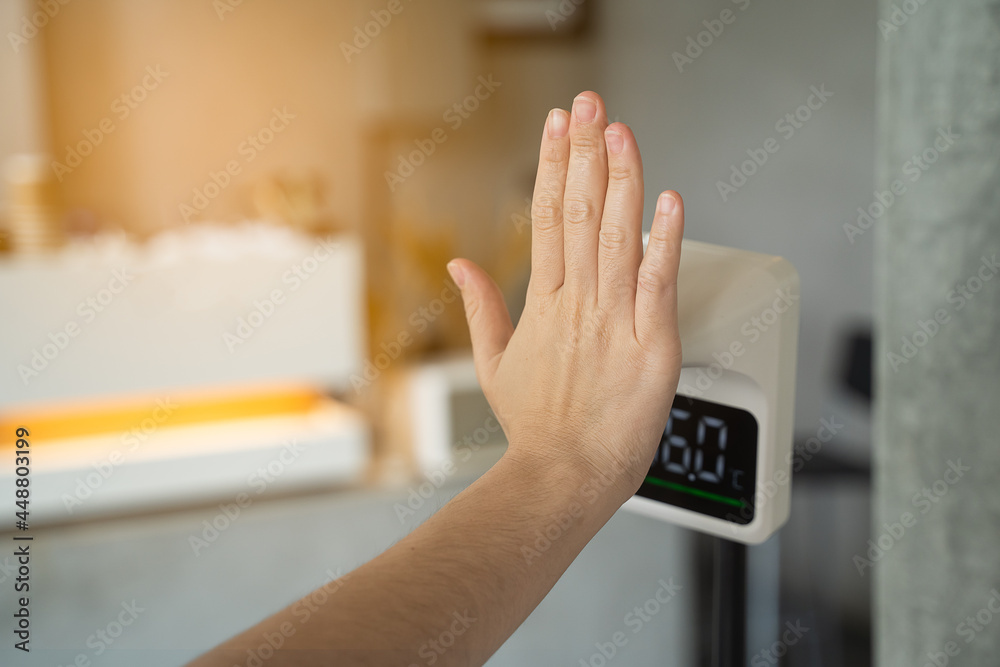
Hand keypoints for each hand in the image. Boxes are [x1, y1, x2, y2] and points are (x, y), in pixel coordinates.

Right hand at [448, 91, 684, 504]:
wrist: (564, 476)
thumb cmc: (535, 427)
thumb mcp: (494, 364)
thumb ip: (481, 308)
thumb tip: (461, 265)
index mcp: (543, 305)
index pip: (548, 218)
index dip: (554, 166)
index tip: (558, 126)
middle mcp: (578, 304)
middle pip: (582, 213)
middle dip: (586, 152)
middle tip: (590, 103)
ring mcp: (615, 322)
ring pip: (619, 236)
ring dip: (621, 180)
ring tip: (622, 131)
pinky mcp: (653, 347)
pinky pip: (660, 284)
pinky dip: (665, 240)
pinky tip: (669, 200)